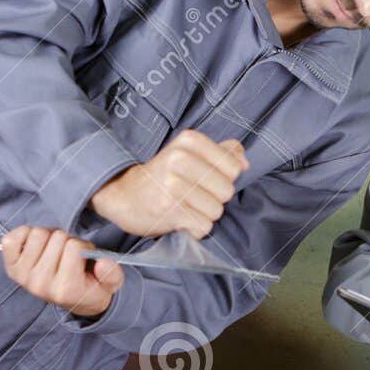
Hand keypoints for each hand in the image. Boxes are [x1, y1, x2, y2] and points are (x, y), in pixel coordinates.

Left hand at [2, 226, 123, 317]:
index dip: (83, 245)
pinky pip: (11, 239)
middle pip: (56, 237)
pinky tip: (36, 246)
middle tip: (68, 255)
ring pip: (37, 234)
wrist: (71, 300)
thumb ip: (112, 274)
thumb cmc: (90, 287)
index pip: (74, 246)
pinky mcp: (11, 269)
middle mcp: (41, 284)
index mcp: (65, 288)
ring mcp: (23, 277)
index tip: (84, 258)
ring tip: (55, 250)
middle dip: (66, 241)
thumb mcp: (110, 284)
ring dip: (48, 237)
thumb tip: (103, 262)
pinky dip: (24, 235)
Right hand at [89, 130, 248, 238]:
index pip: (233, 167)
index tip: (206, 178)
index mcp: (189, 141)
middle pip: (227, 190)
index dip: (225, 178)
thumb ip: (222, 152)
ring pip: (216, 211)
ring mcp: (173, 185)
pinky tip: (181, 219)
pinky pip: (203, 227)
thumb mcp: (189, 153)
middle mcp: (179, 159)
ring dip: (205, 215)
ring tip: (186, 207)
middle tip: (194, 195)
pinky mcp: (169, 210)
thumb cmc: (164, 175)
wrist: (124, 196)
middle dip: (215, 199)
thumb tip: (244, 163)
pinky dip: (195, 228)